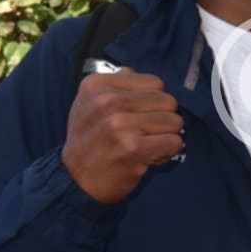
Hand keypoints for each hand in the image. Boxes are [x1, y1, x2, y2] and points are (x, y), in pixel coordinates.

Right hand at [60, 71, 183, 204]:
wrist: (75, 178)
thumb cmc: (89, 139)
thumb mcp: (90, 104)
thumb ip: (115, 86)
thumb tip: (136, 72)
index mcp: (97, 85)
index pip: (155, 83)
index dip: (153, 101)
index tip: (136, 115)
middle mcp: (107, 101)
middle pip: (168, 101)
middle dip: (162, 118)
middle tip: (143, 133)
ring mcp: (120, 124)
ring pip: (174, 122)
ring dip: (166, 136)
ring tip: (144, 144)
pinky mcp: (133, 147)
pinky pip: (175, 142)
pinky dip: (167, 151)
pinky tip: (148, 156)